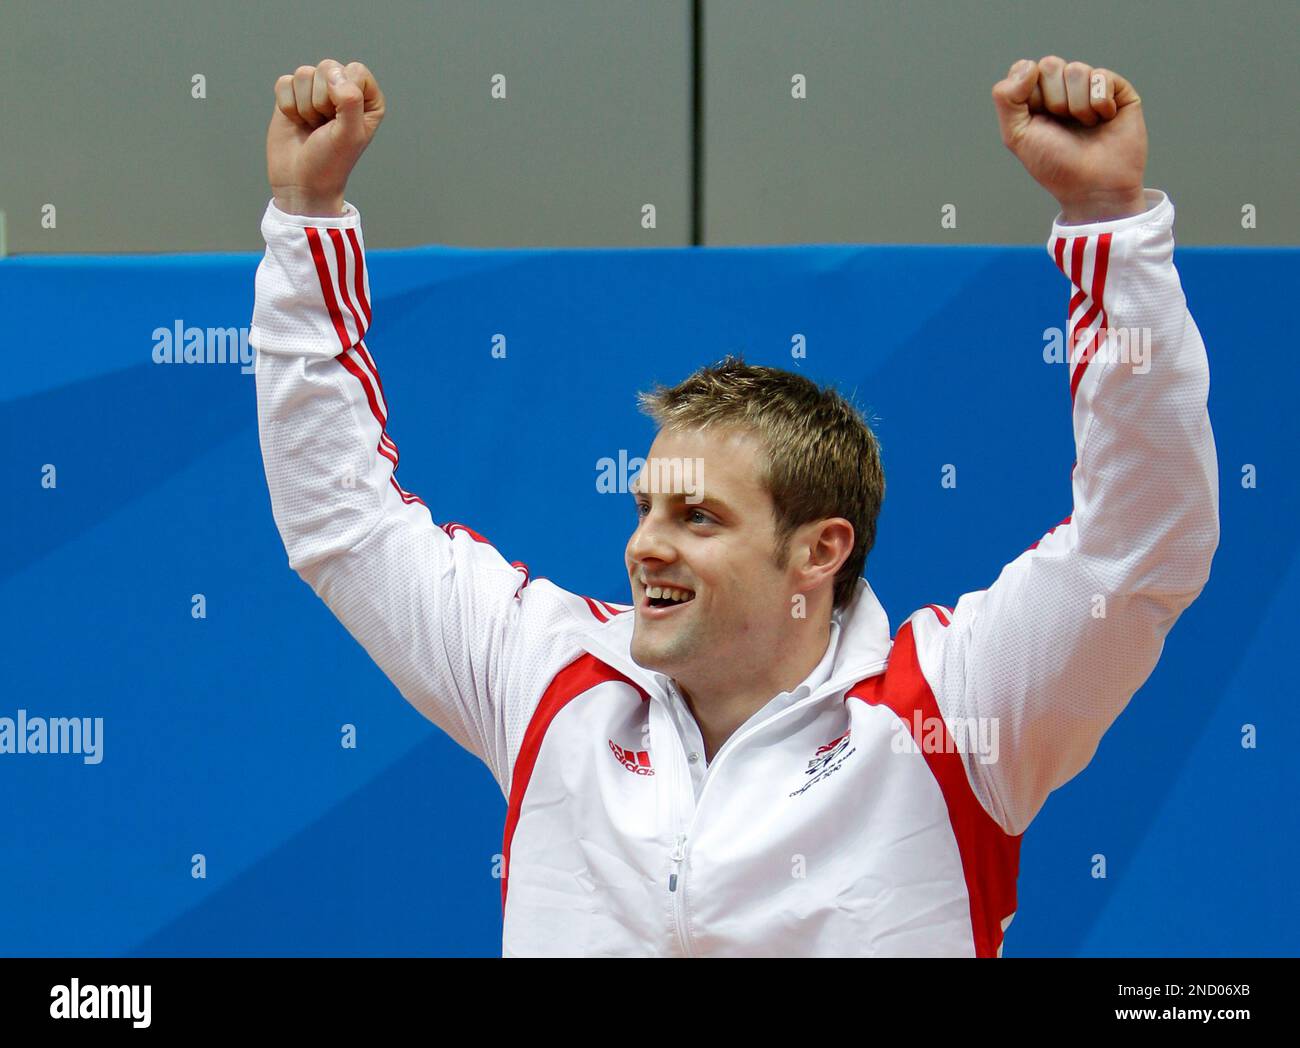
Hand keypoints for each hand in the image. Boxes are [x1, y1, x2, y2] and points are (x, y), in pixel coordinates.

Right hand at [267, 59, 385, 215]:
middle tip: (324, 126)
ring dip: (304, 106)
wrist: (301, 182)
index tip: (340, 121)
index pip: (355, 71)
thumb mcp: (349, 135)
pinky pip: (284, 82)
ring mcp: (316, 90)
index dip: (343, 94)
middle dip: (321, 100)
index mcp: (367, 98)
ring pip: (304, 73)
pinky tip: (297, 122)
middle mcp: (344, 89)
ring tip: (312, 126)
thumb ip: (350, 101)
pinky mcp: (292, 94)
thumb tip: (334, 74)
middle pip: (328, 68)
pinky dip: (287, 106)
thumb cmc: (331, 162)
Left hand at [992, 56, 1147, 222]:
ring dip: (1077, 106)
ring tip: (1085, 127)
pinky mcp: (1118, 90)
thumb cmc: (1054, 165)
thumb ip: (1006, 98)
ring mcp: (1091, 88)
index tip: (1037, 119)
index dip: (1029, 93)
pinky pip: (1102, 77)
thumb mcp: (1016, 136)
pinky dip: (1099, 103)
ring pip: (1077, 70)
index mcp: (1036, 98)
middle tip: (1062, 125)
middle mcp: (1063, 89)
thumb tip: (1028, 65)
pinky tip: (1104, 120)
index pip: (1026, 68)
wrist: (1093, 186)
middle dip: (1053, 100)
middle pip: (1050, 65)